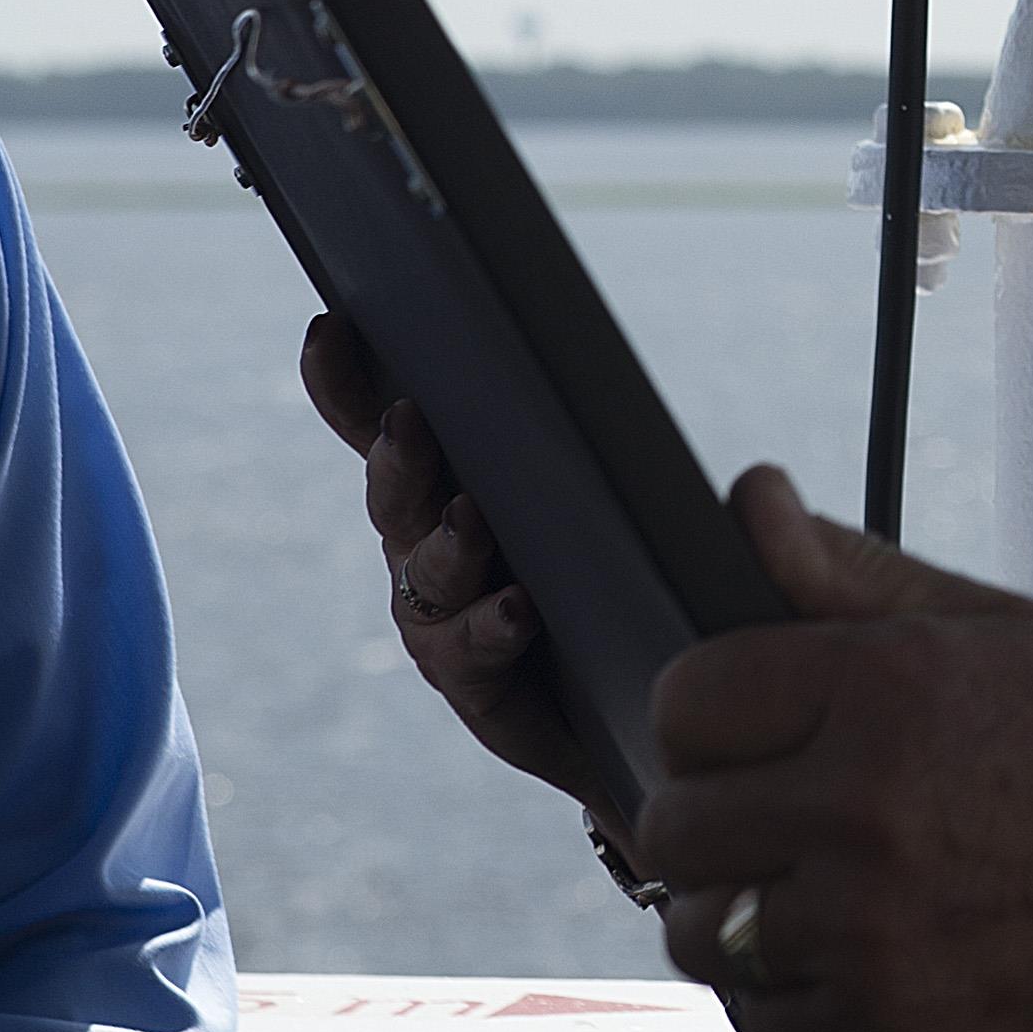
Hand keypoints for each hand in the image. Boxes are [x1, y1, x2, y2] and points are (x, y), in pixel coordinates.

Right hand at [301, 317, 600, 816]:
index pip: (381, 425)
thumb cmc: (623, 579)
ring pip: (426, 574)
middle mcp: (425, 548)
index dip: (346, 382)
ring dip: (445, 545)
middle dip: (398, 457)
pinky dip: (491, 626)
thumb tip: (702, 435)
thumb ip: (614, 457)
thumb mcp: (620, 505)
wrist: (639, 703)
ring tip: (470, 518)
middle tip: (410, 419)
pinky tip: (517, 607)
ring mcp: (440, 619)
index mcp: (445, 484)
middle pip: (396, 494)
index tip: (330, 327)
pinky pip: (472, 652)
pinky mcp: (476, 685)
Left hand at [638, 466, 1032, 1031]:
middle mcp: (861, 802)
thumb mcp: (1006, 635)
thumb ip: (859, 575)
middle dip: (717, 820)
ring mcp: (863, 924)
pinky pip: (759, 1013)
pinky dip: (792, 995)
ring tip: (818, 898)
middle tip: (785, 824)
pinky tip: (863, 960)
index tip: (750, 739)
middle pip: (675, 820)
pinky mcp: (877, 1025)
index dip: (711, 719)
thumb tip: (752, 500)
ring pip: (700, 927)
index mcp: (887, 684)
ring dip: (741, 917)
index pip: (689, 697)